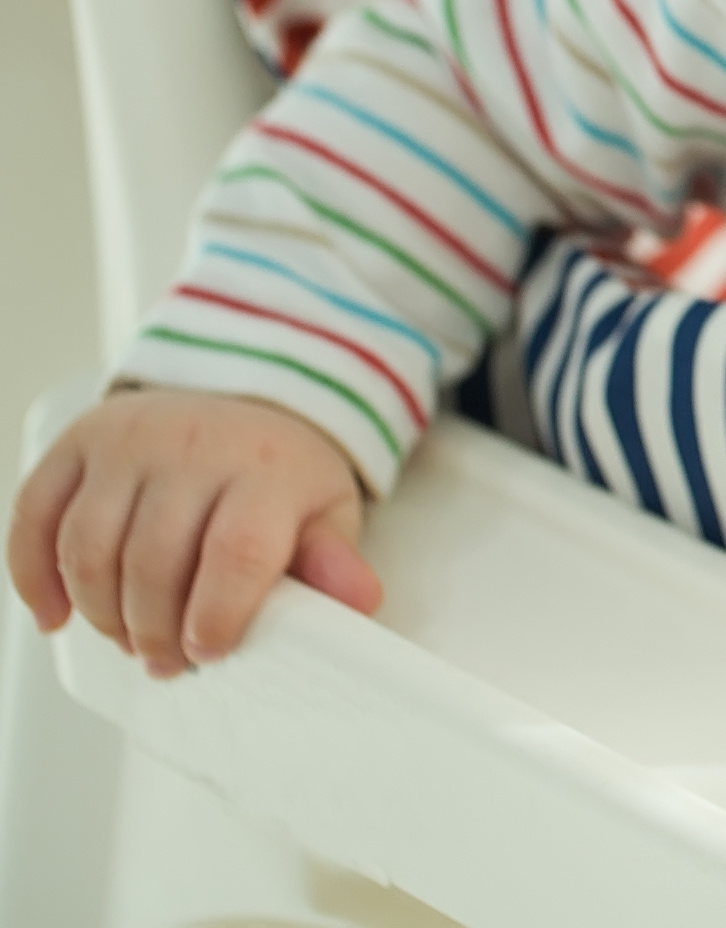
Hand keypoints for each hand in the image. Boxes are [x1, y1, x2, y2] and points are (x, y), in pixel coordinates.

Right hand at [8, 389, 380, 675]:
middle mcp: (192, 447)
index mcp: (265, 468)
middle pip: (153, 561)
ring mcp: (129, 441)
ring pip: (89, 549)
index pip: (235, 552)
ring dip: (101, 613)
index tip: (208, 652)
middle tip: (166, 661)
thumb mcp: (325, 511)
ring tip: (128, 639)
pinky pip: (34, 518)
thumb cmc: (280, 471)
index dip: (216, 616)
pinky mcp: (78, 443)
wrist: (243, 394)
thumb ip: (334, 561)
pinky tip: (56, 616)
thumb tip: (359, 602)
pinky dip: (35, 577)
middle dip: (153, 630)